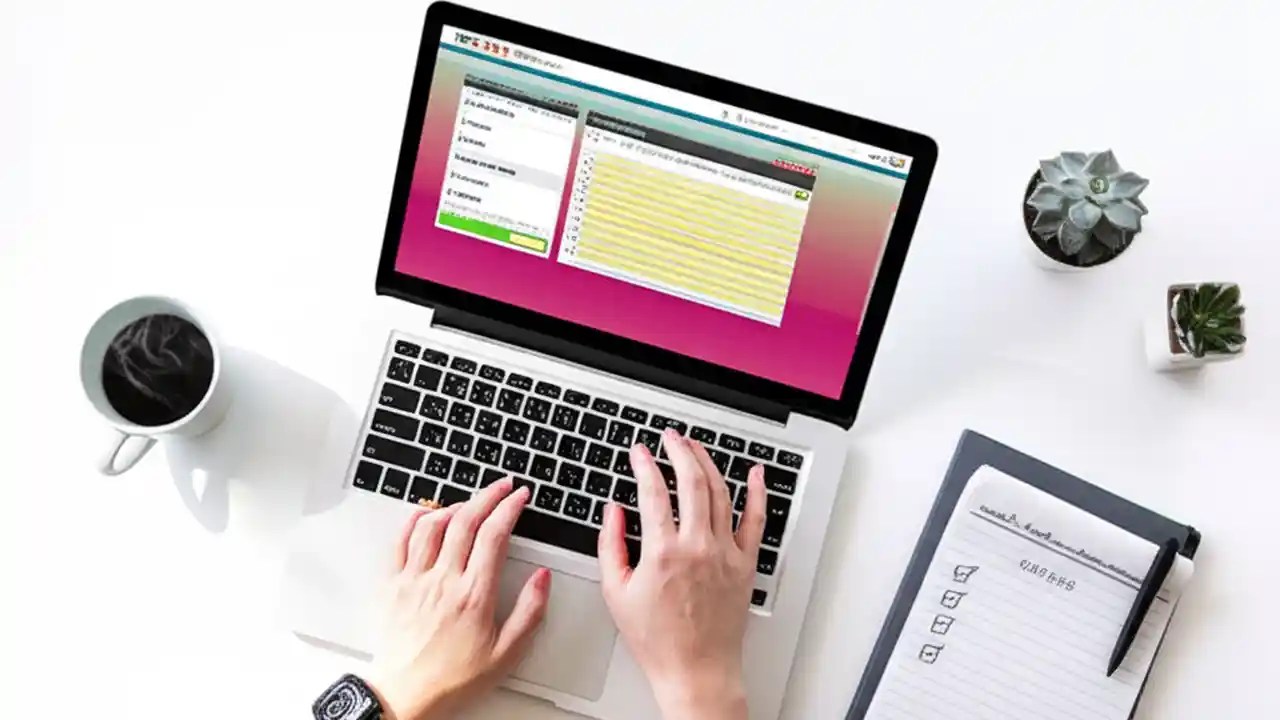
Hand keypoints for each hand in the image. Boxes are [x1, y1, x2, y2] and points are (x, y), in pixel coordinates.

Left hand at [367, 480, 550, 719]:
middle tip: (502, 486)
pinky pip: (400, 541)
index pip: (494, 535)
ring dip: (455, 504)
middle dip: (488, 495)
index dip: (510, 507)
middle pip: (466, 520)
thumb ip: (530, 612)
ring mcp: (414, 580)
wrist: (405, 698)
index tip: (520, 496)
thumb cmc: (452, 681)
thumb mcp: (506, 655)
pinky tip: (427, 513)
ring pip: (433, 524)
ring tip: (470, 501)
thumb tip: (542, 577)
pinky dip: (415, 520)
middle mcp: (443, 581)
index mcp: (474, 595)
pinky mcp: (391, 586)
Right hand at [598, 429, 766, 719]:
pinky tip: (755, 474)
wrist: (695, 671)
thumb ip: (611, 545)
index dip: (644, 464)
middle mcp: (697, 547)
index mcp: (663, 552)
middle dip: (678, 451)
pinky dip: (758, 493)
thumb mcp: (616, 593)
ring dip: (708, 463)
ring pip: (721, 493)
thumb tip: (613, 511)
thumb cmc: (657, 641)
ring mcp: (725, 554)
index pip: (653, 492)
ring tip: (696, 447)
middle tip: (669, 438)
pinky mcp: (746, 565)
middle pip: (691, 481)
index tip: (639, 452)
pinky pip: (756, 521)